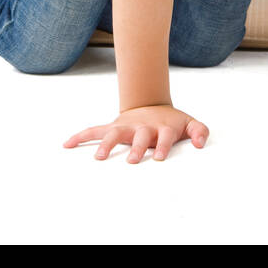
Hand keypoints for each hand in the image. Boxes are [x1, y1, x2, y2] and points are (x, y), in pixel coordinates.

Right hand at [63, 103, 208, 162]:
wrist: (152, 106)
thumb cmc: (171, 122)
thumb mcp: (189, 123)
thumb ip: (199, 131)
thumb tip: (200, 144)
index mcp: (162, 127)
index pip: (164, 136)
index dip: (162, 146)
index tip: (159, 158)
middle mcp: (142, 127)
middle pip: (138, 136)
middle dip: (135, 148)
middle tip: (132, 161)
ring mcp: (126, 126)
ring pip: (114, 133)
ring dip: (106, 144)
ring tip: (99, 158)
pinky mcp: (113, 127)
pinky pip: (94, 130)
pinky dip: (81, 136)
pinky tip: (67, 144)